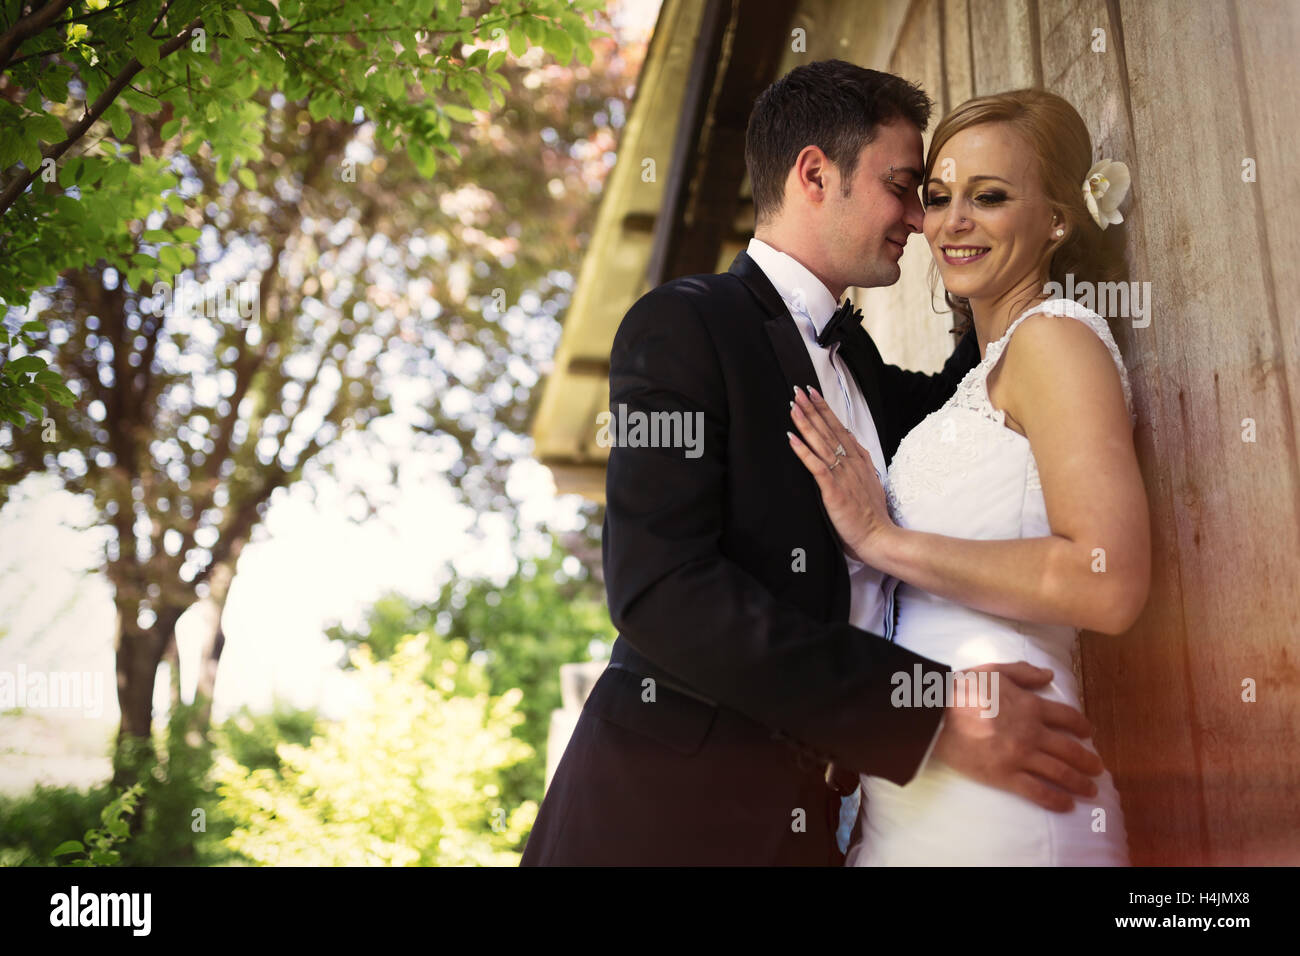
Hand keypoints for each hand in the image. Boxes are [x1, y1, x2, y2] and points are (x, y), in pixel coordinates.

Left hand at [787, 385, 893, 563]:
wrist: (879, 536)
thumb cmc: (871, 515)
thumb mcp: (869, 483)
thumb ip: (859, 467)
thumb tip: (852, 454)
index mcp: (859, 459)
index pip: (839, 428)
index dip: (825, 410)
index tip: (813, 394)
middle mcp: (851, 462)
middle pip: (828, 429)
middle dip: (812, 408)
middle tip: (798, 390)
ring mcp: (842, 475)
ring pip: (821, 442)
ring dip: (805, 423)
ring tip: (793, 406)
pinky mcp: (834, 490)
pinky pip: (815, 466)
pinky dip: (803, 451)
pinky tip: (791, 438)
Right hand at [932, 661, 1104, 811]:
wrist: (937, 713)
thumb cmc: (962, 689)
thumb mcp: (995, 671)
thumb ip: (1023, 672)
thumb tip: (1049, 676)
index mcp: (1031, 706)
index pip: (1067, 717)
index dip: (1082, 726)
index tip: (1089, 734)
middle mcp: (1032, 732)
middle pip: (1071, 749)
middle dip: (1089, 761)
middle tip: (1098, 769)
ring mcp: (1020, 756)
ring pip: (1060, 772)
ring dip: (1079, 783)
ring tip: (1090, 790)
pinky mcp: (1005, 775)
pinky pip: (1037, 791)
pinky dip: (1056, 800)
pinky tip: (1067, 805)